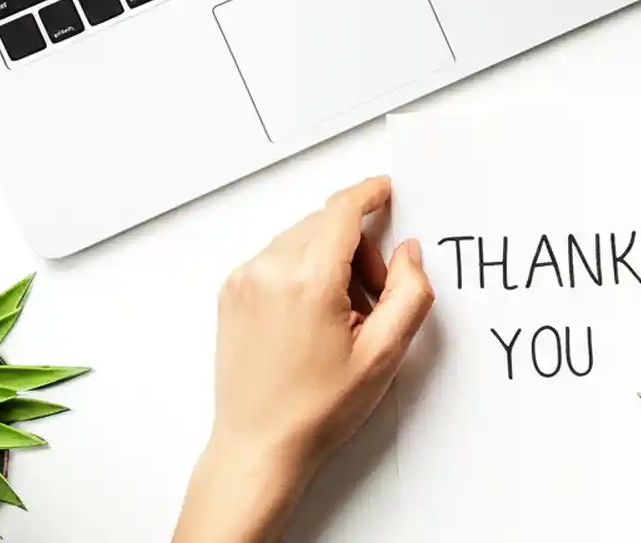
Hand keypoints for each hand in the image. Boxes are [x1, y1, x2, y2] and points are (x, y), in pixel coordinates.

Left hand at [174, 177, 435, 542]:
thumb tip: (409, 253)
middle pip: (324, 226)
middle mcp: (268, 271)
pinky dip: (301, 273)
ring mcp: (244, 281)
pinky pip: (275, 259)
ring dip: (329, 261)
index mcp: (308, 281)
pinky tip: (313, 319)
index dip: (369, 195)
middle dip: (357, 248)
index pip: (341, 211)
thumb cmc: (317, 409)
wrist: (259, 446)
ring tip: (341, 318)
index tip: (385, 192)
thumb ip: (409, 294)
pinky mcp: (231, 294)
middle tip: (373, 299)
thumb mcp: (384, 354)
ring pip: (300, 240)